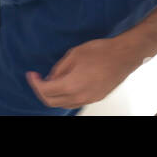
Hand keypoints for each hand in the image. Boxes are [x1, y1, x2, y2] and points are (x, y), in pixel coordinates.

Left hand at [26, 37, 142, 108]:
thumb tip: (51, 77)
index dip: (35, 83)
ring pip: (64, 104)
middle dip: (42, 92)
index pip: (45, 91)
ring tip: (51, 82)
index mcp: (71, 85)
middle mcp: (79, 96)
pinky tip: (66, 84)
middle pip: (52, 102)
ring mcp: (89, 99)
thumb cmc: (102, 51)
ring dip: (54, 96)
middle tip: (38, 80)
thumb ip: (59, 68)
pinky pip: (76, 102)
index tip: (32, 75)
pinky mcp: (96, 98)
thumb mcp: (74, 54)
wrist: (124, 56)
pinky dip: (66, 96)